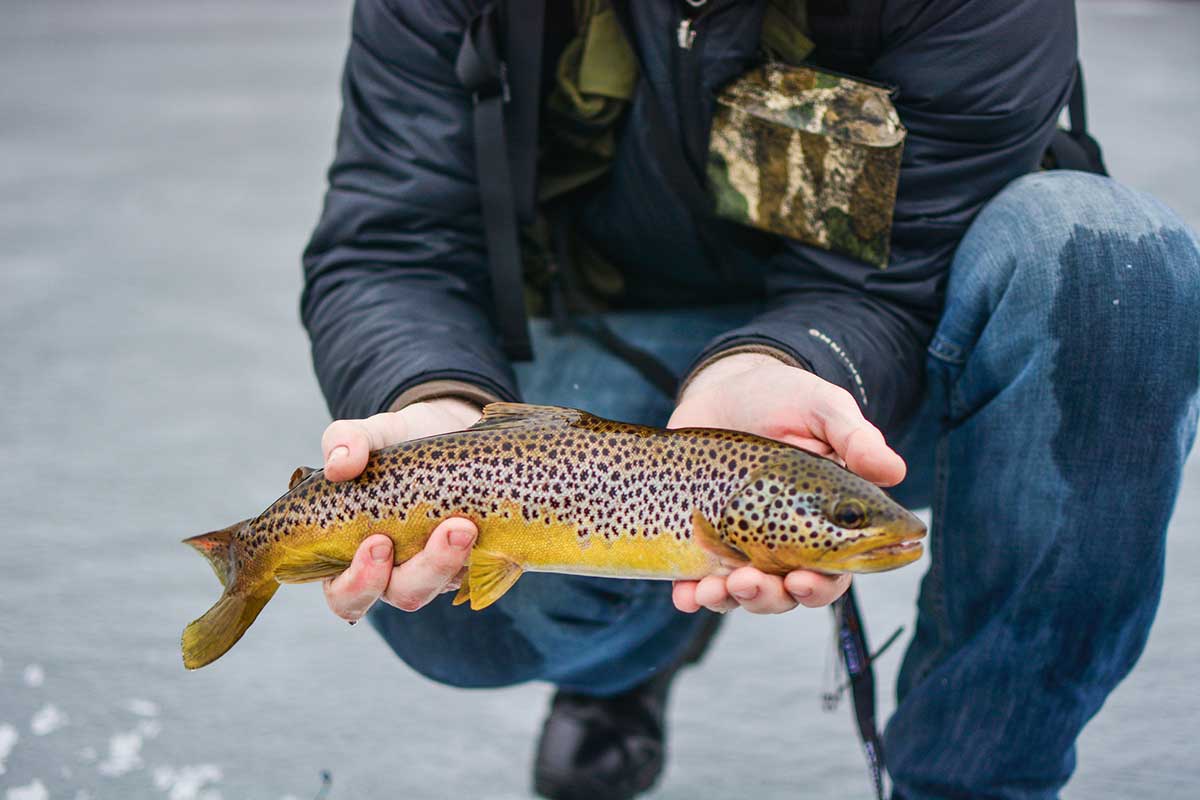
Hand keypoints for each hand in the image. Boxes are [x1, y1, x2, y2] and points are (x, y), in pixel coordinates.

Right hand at [319, 398, 482, 621]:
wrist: (451, 429)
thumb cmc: (398, 443)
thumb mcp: (371, 435)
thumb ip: (345, 441)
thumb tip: (338, 466)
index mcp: (354, 554)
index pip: (344, 594)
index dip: (357, 582)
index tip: (378, 542)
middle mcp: (394, 570)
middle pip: (403, 595)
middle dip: (422, 573)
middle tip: (438, 533)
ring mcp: (437, 567)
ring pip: (442, 587)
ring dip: (451, 562)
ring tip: (466, 526)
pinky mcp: (475, 558)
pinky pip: (481, 571)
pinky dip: (484, 553)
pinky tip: (486, 525)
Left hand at [667, 353, 905, 614]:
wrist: (727, 387)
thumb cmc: (787, 400)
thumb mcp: (823, 410)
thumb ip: (855, 439)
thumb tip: (895, 471)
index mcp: (826, 523)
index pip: (832, 572)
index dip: (821, 586)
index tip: (803, 581)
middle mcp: (785, 542)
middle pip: (785, 592)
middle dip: (769, 596)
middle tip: (751, 582)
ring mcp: (740, 543)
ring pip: (742, 592)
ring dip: (729, 600)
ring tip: (715, 588)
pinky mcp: (700, 537)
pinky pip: (696, 579)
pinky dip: (690, 595)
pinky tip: (685, 595)